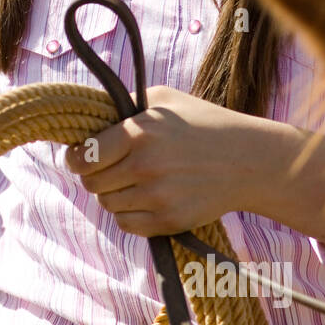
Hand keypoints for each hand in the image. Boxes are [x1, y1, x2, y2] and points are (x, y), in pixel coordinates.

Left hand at [63, 85, 256, 236]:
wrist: (248, 160)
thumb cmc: (202, 122)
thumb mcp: (162, 98)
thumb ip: (123, 106)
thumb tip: (87, 118)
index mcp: (138, 132)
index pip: (83, 157)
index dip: (75, 159)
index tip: (79, 159)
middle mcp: (144, 166)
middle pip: (92, 184)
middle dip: (97, 176)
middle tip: (111, 169)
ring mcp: (157, 196)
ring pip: (108, 205)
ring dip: (114, 195)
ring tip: (135, 181)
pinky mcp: (169, 221)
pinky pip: (126, 225)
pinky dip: (129, 215)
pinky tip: (145, 199)